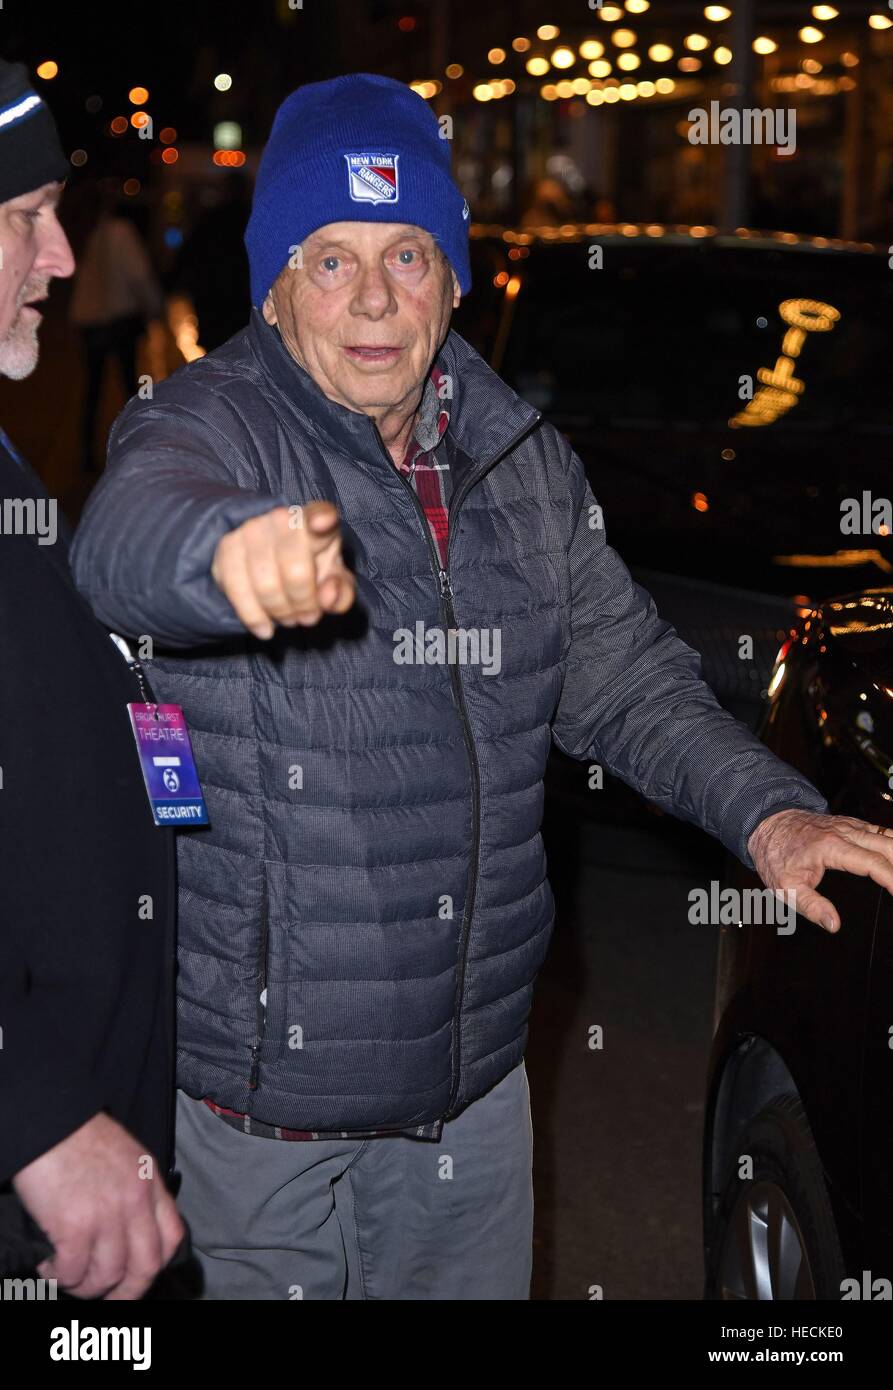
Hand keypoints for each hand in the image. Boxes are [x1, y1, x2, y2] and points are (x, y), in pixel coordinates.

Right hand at [12, 1112, 183, 1300]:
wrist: (50, 1118)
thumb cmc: (80, 1136)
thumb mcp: (126, 1158)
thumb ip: (135, 1191)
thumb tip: (128, 1233)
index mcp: (150, 1183)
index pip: (172, 1237)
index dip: (155, 1265)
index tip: (137, 1278)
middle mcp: (135, 1201)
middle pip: (146, 1267)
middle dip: (126, 1293)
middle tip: (107, 1299)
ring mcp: (108, 1214)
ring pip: (108, 1276)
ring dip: (86, 1287)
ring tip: (69, 1278)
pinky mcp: (75, 1224)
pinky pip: (73, 1271)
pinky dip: (60, 1277)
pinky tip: (49, 1267)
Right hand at [211, 501, 354, 639]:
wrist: (271, 562)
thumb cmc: (312, 571)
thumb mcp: (334, 582)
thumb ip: (341, 592)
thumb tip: (327, 597)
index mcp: (317, 522)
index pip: (320, 514)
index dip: (321, 518)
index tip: (323, 524)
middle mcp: (283, 518)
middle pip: (296, 570)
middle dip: (304, 604)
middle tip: (308, 617)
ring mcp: (251, 529)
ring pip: (265, 584)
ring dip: (280, 612)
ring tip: (289, 618)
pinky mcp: (227, 546)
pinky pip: (237, 589)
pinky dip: (253, 616)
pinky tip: (265, 628)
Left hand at [747, 808, 892, 933]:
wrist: (767, 824)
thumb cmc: (776, 855)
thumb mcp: (785, 887)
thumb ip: (811, 907)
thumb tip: (834, 925)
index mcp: (832, 847)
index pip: (873, 863)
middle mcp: (846, 832)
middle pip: (889, 844)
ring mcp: (851, 825)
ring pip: (888, 835)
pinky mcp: (852, 824)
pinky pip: (881, 831)